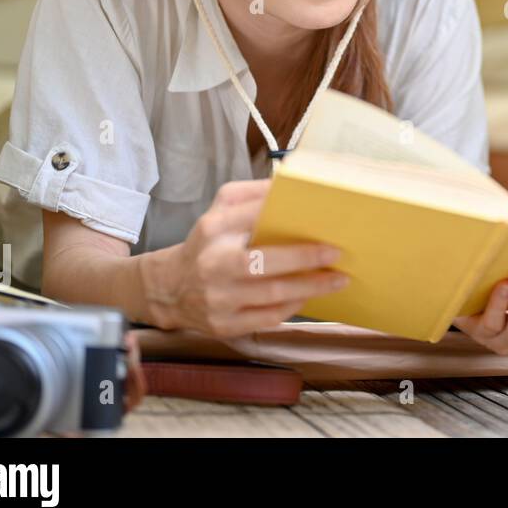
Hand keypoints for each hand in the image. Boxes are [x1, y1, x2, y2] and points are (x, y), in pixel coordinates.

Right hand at [142, 178, 349, 337]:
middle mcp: (213, 263)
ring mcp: (217, 298)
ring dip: (310, 286)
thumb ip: (252, 195)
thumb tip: (291, 183)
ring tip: (338, 278)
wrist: (170, 288)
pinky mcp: (224, 325)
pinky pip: (268, 318)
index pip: (255, 215)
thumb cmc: (209, 244)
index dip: (287, 214)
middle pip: (263, 261)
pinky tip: (309, 296)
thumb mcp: (221, 210)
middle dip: (304, 257)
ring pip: (272, 294)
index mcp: (213, 229)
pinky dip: (293, 306)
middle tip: (336, 252)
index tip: (321, 215)